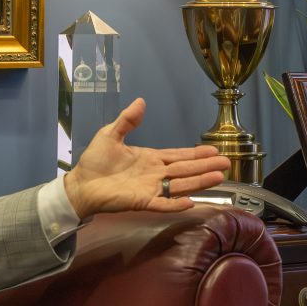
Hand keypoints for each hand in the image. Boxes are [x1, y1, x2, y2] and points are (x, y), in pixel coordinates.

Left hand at [62, 97, 229, 218]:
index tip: (214, 151)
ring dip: (199, 182)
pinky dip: (175, 204)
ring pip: (180, 185)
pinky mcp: (141, 202)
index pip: (179, 155)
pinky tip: (191, 203)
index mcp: (150, 158)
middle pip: (186, 170)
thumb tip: (141, 101)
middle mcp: (155, 174)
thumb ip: (127, 120)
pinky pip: (162, 203)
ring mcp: (150, 189)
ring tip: (218, 178)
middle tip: (227, 164)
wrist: (80, 185)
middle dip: (206, 167)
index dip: (196, 153)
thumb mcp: (110, 134)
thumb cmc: (94, 162)